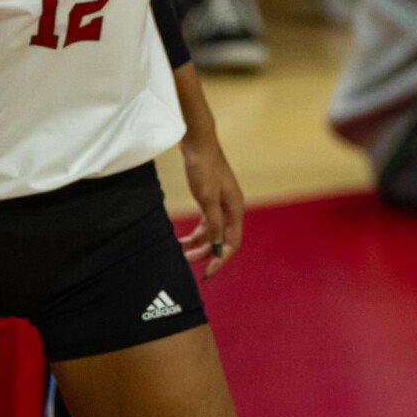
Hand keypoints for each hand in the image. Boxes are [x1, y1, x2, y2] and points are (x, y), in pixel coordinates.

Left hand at [178, 136, 244, 277]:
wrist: (198, 143)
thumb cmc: (204, 168)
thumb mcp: (207, 198)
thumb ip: (214, 224)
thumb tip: (218, 246)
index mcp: (235, 210)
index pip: (231, 243)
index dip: (220, 259)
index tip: (207, 272)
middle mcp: (231, 209)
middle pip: (222, 239)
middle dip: (206, 252)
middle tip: (186, 260)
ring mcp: (222, 203)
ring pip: (212, 232)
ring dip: (199, 243)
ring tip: (181, 250)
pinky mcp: (211, 198)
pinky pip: (206, 222)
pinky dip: (196, 232)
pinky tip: (183, 238)